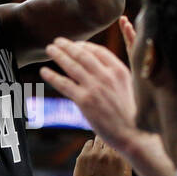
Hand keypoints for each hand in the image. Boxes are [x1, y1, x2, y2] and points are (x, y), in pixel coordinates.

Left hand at [40, 36, 141, 154]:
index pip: (98, 51)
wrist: (132, 134)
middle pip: (83, 54)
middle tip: (57, 41)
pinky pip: (64, 84)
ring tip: (49, 49)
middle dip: (68, 46)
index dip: (84, 45)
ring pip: (72, 66)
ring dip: (58, 55)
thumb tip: (95, 68)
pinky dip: (52, 76)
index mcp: (119, 70)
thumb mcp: (127, 87)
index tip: (75, 44)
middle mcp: (107, 76)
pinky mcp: (84, 101)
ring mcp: (95, 88)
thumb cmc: (129, 113)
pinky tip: (44, 71)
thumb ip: (112, 75)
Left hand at [72, 136, 130, 175]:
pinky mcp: (83, 155)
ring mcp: (93, 154)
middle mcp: (106, 154)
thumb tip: (127, 150)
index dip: (118, 144)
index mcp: (119, 158)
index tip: (116, 148)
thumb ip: (129, 162)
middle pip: (109, 138)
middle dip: (109, 142)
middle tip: (107, 149)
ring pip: (99, 138)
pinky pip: (89, 143)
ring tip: (100, 152)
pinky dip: (91, 145)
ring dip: (100, 143)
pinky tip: (93, 153)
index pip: (120, 142)